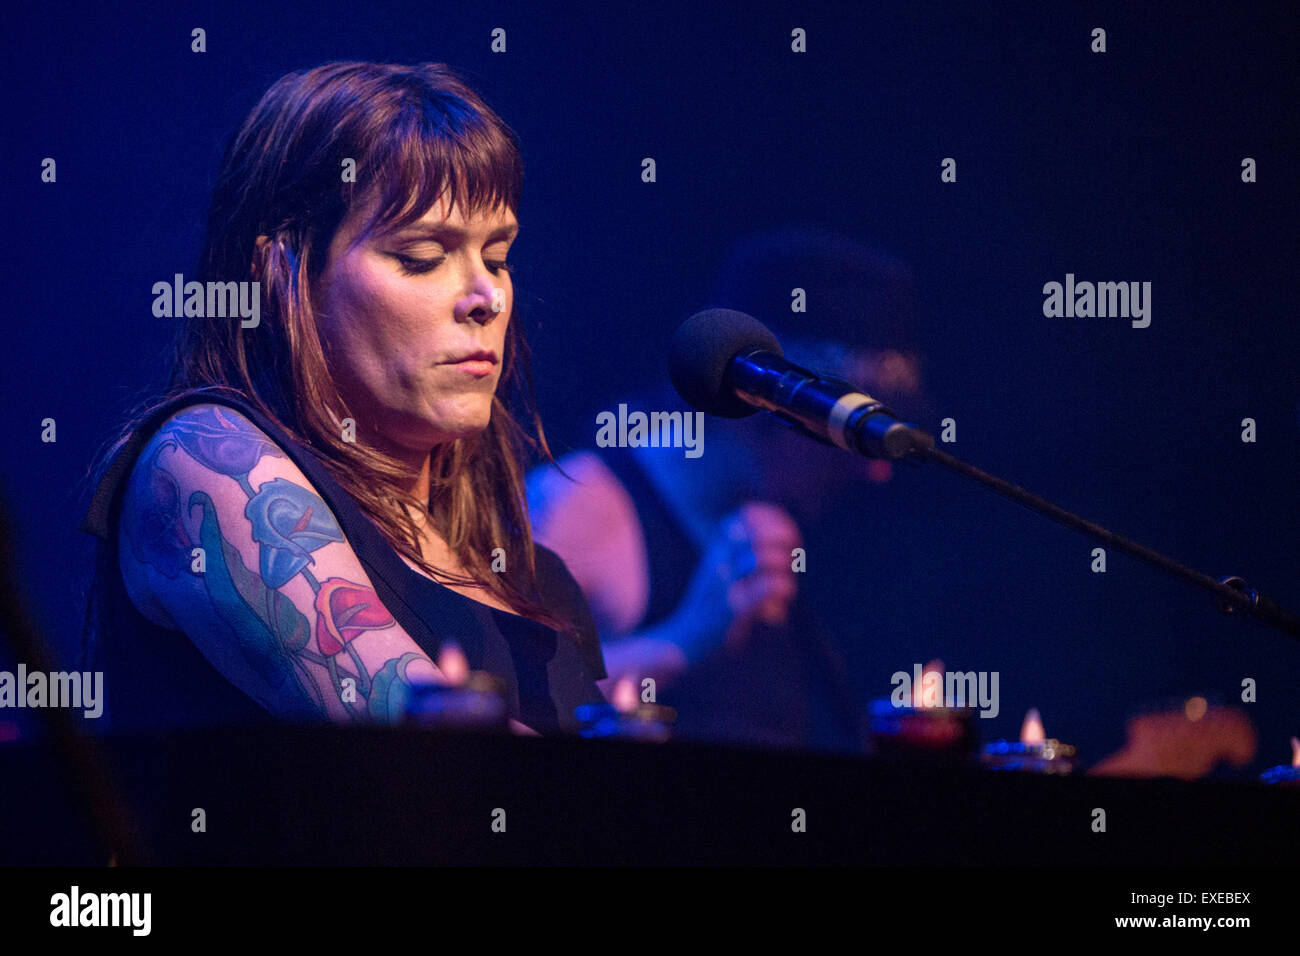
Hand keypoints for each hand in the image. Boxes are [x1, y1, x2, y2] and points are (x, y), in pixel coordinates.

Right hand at [674, 502, 801, 658]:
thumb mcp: (717, 568)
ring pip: (762, 559)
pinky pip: (767, 588)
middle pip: (757, 533)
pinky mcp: (734, 609)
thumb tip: (776, 533)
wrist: (684, 639)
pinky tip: (782, 599)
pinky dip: (782, 589)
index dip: (774, 519)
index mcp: (717, 548)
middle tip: (791, 555)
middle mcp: (719, 560)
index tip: (788, 534)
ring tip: (784, 578)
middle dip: (783, 540)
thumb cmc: (708, 605)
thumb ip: (738, 550)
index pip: (747, 515)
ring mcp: (725, 584)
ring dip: (783, 566)